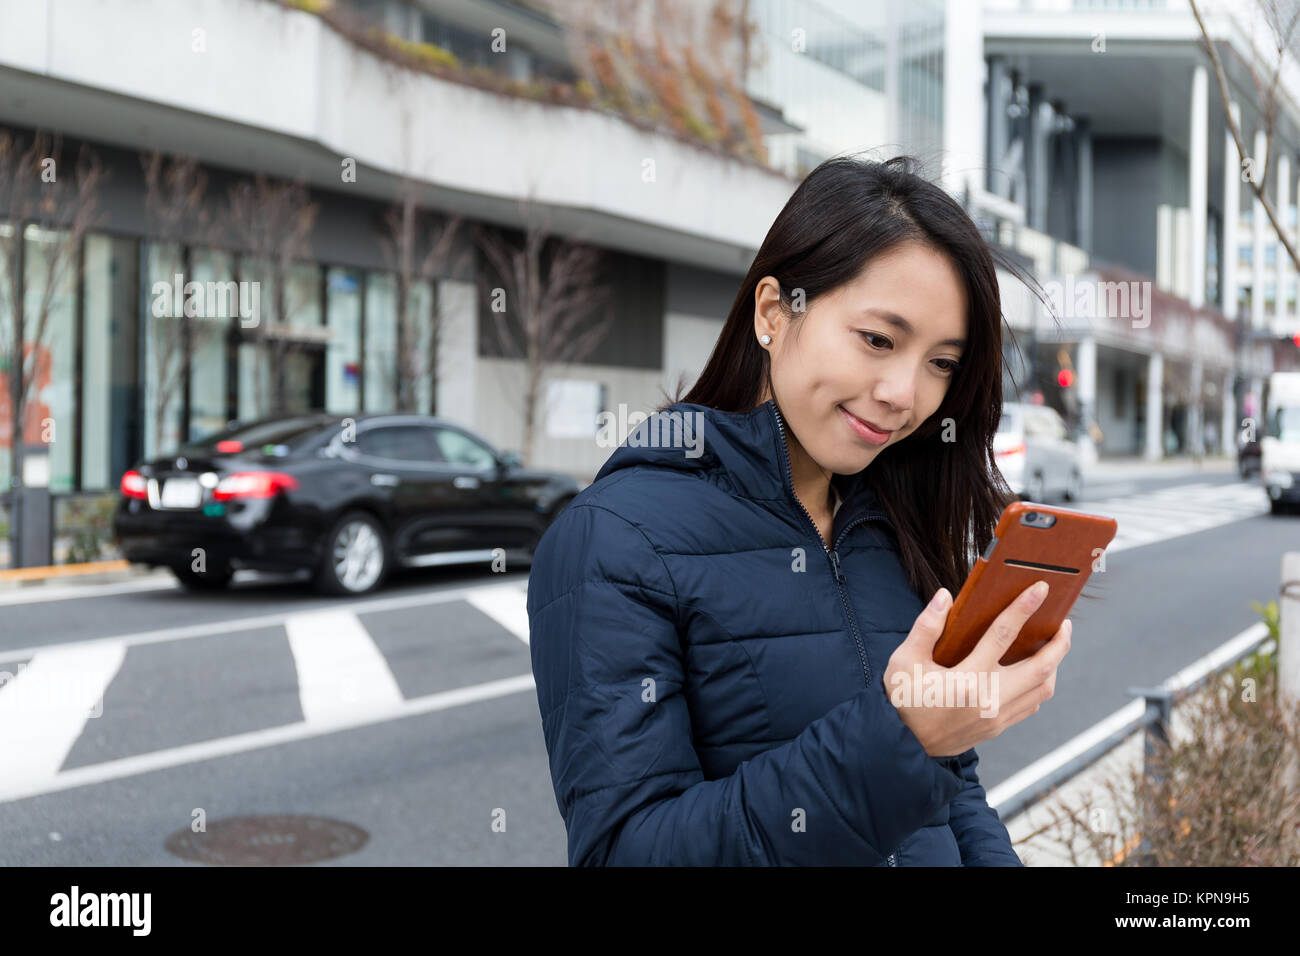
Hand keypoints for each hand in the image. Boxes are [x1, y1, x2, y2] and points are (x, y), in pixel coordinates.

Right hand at [884, 580, 1071, 757]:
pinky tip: (1033, 672)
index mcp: (967, 679)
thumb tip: (945, 596)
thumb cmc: (902, 699)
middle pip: (1041, 668)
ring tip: (1052, 646)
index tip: (1040, 589)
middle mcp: (989, 699)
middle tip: (1064, 623)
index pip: (1003, 635)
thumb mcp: (904, 660)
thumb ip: (926, 627)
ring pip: (1043, 689)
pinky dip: (1040, 686)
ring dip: (1054, 665)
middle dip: (1059, 643)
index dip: (1023, 608)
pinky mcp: (997, 727)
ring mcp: (997, 717)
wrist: (904, 746)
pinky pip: (1031, 705)